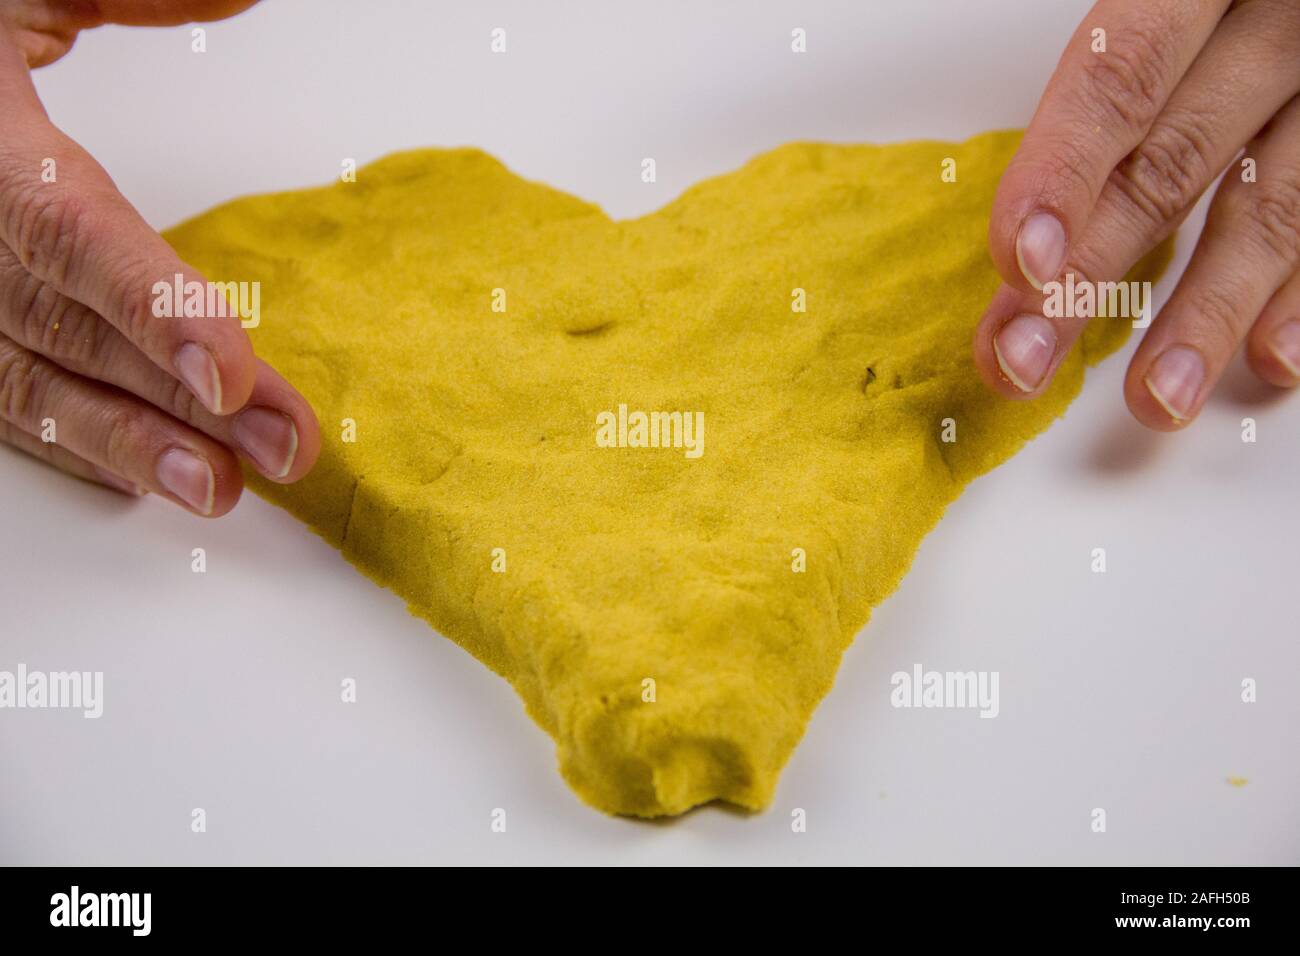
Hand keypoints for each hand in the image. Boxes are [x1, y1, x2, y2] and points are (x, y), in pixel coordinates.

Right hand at [0, 0, 319, 514]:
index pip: (65, 229)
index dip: (150, 305)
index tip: (232, 371)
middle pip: (70, 330)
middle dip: (178, 402)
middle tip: (284, 447)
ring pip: (32, 384)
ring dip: (133, 445)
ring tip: (226, 490)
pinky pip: (6, 398)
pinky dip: (78, 440)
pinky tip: (154, 472)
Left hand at [974, 0, 1299, 428]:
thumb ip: (1121, 70)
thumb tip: (1031, 215)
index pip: (1120, 78)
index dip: (1063, 172)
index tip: (1018, 261)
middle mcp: (1282, 23)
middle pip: (1171, 160)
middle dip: (1091, 273)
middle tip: (1024, 362)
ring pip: (1271, 206)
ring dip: (1207, 313)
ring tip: (1156, 399)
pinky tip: (1273, 358)